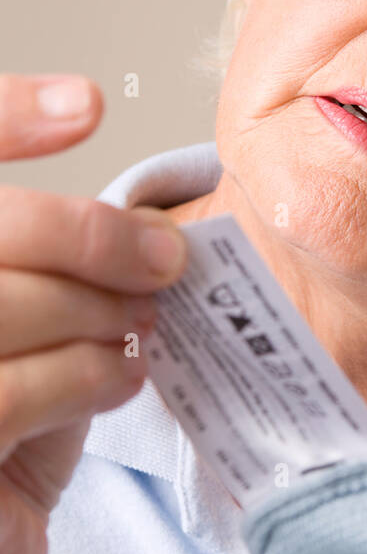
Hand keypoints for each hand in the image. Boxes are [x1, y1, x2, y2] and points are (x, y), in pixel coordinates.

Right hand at [0, 74, 186, 553]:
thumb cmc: (3, 448)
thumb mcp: (31, 343)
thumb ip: (53, 279)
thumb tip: (142, 230)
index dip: (4, 116)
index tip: (87, 105)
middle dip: (85, 234)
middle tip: (164, 259)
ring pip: (2, 304)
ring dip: (94, 310)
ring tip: (140, 326)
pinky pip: (10, 388)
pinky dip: (86, 373)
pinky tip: (123, 376)